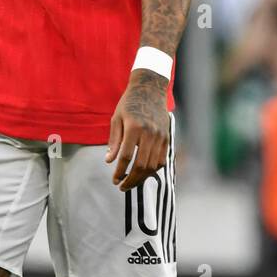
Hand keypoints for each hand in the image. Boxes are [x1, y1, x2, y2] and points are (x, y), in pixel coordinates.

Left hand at [106, 70, 170, 191]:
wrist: (150, 88)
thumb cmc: (129, 103)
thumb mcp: (116, 118)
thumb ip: (114, 141)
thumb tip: (109, 161)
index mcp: (134, 127)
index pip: (126, 157)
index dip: (119, 171)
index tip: (114, 180)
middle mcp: (149, 133)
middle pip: (141, 165)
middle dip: (131, 180)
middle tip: (122, 187)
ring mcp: (160, 136)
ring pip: (153, 165)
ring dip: (142, 177)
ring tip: (132, 182)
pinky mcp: (167, 137)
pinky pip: (162, 159)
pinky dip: (153, 169)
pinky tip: (144, 172)